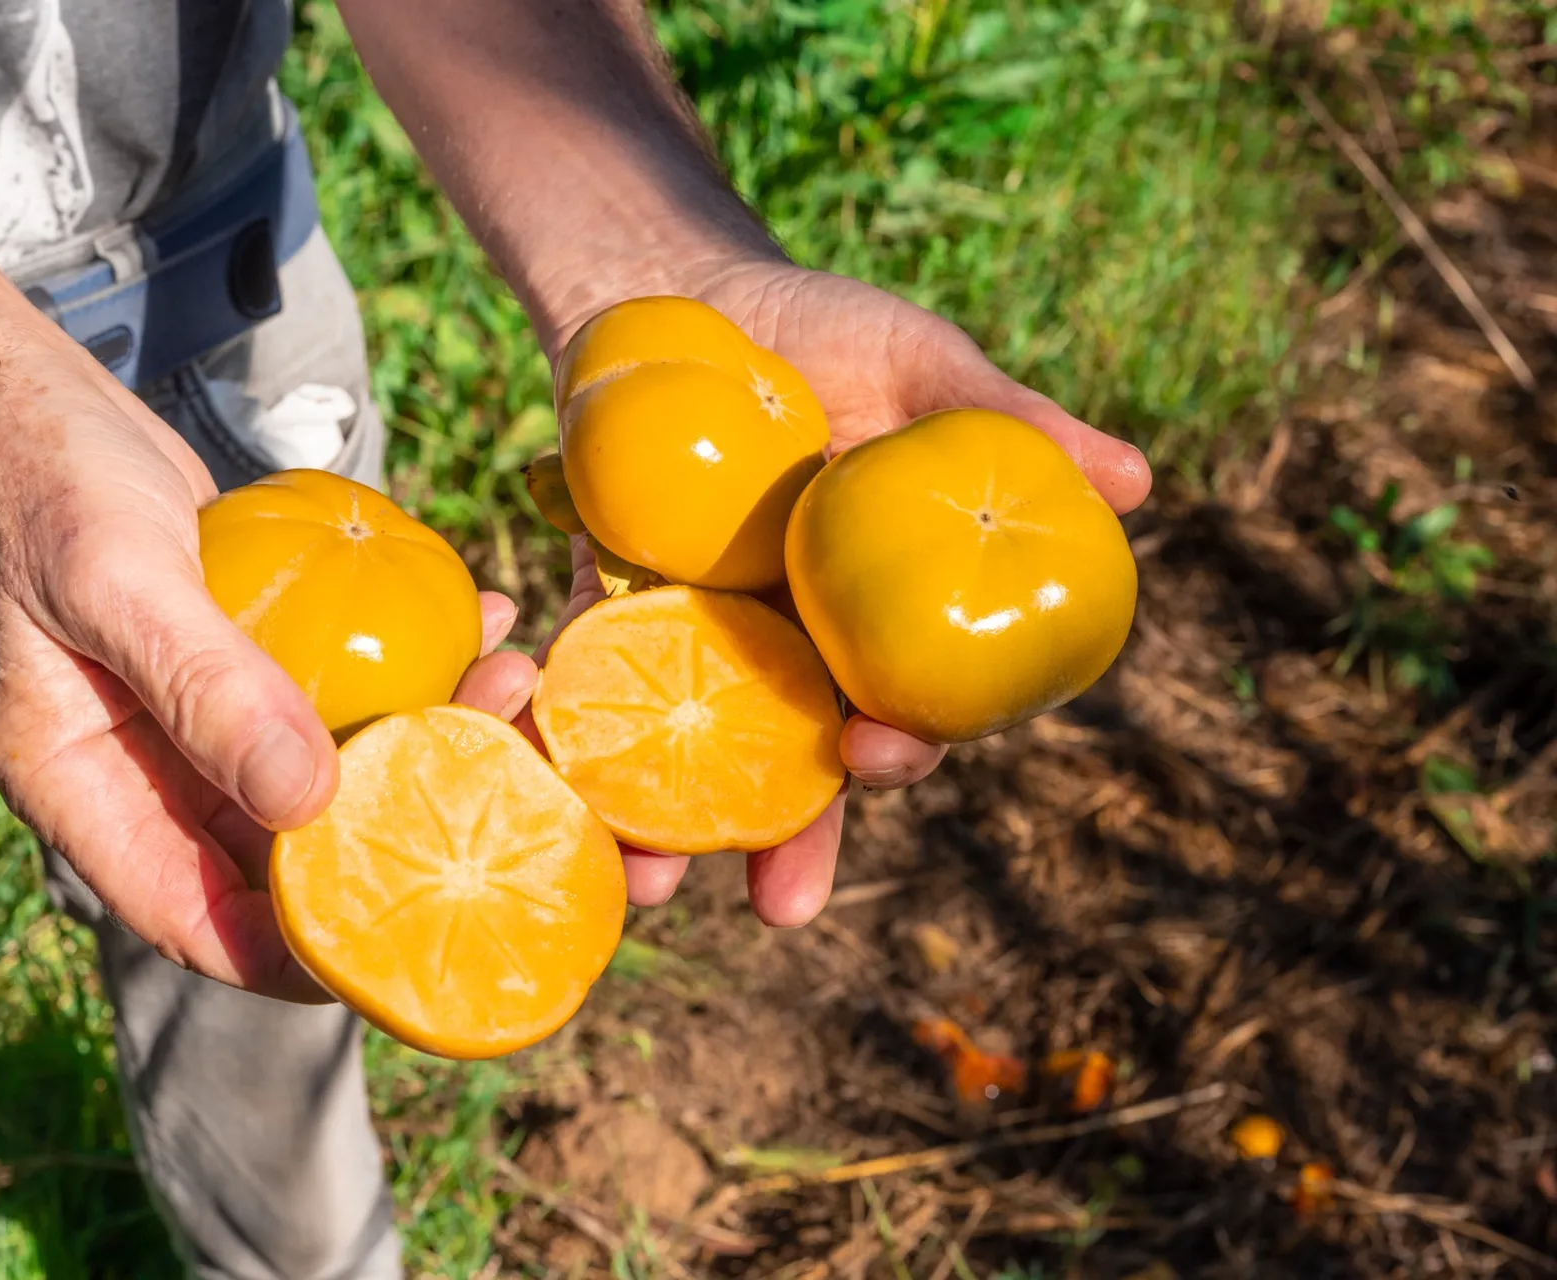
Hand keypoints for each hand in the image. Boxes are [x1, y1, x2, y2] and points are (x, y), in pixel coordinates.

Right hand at [0, 334, 537, 998]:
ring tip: (506, 689)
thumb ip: (206, 686)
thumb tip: (307, 798)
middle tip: (495, 781)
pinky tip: (478, 631)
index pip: (193, 918)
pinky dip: (397, 675)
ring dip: (411, 744)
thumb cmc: (48, 478)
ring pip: (316, 776)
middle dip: (384, 832)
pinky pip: (327, 698)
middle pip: (273, 854)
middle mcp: (141, 776)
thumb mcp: (120, 577)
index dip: (292, 953)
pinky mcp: (238, 669)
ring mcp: (192, 724)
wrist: (29, 393)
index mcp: (81, 789)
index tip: (404, 939)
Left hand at [538, 265, 1151, 926]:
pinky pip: (585, 673)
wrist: (687, 287)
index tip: (887, 754)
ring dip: (669, 822)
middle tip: (781, 900)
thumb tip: (1137, 481)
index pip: (902, 701)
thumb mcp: (920, 365)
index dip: (903, 742)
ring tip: (646, 884)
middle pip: (796, 760)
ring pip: (692, 747)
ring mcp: (695, 630)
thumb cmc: (825, 328)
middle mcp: (788, 642)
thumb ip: (1010, 424)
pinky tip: (550, 768)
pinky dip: (568, 723)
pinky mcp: (605, 600)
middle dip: (791, 836)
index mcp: (875, 610)